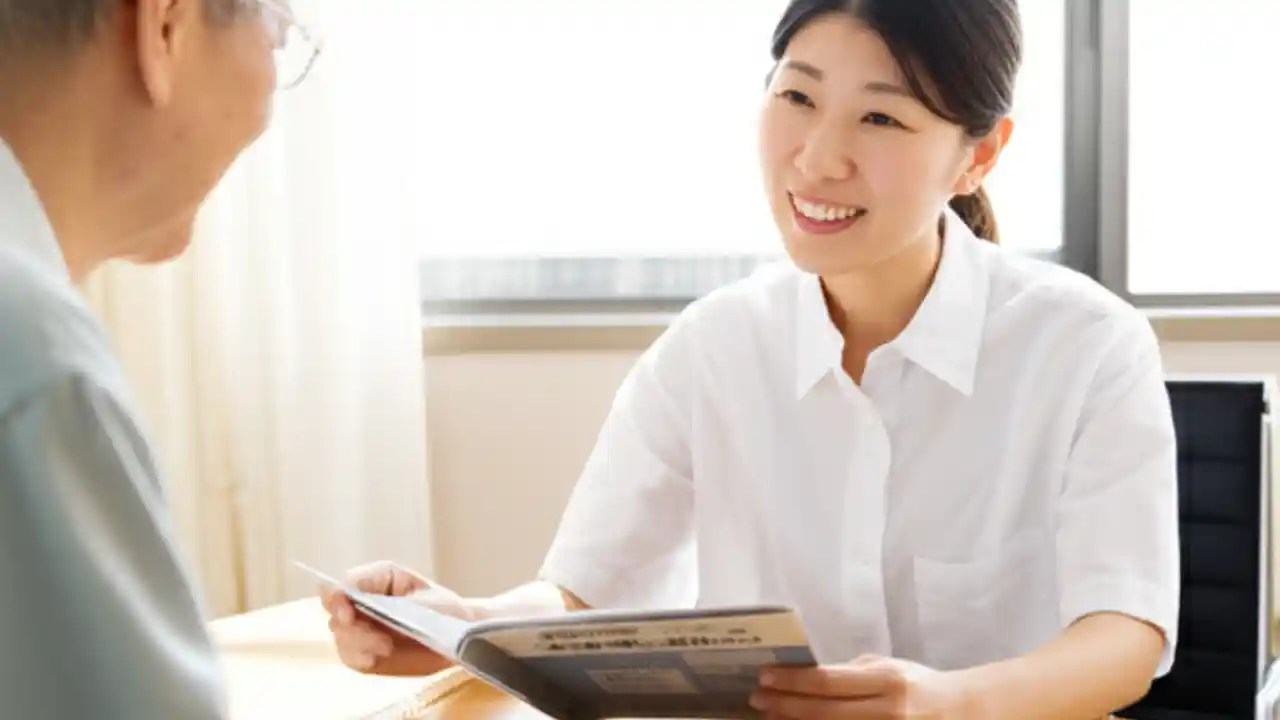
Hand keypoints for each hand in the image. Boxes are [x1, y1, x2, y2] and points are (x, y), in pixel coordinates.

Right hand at [320, 560, 472, 675]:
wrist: (459, 638)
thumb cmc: (444, 609)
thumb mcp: (424, 598)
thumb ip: (391, 599)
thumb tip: (360, 601)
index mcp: (377, 579)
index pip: (343, 583)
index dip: (337, 597)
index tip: (348, 615)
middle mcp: (363, 602)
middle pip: (336, 612)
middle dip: (353, 629)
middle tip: (381, 642)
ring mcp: (362, 628)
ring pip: (341, 637)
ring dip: (360, 645)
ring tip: (387, 649)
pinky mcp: (365, 653)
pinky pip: (351, 658)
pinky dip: (361, 659)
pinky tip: (377, 659)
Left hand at [750, 655, 969, 718]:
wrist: (964, 715)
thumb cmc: (921, 687)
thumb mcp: (891, 669)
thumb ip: (855, 672)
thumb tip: (811, 674)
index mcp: (887, 682)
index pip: (829, 680)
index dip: (793, 680)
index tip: (765, 676)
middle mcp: (888, 712)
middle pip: (824, 712)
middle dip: (785, 706)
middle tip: (756, 699)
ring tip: (770, 719)